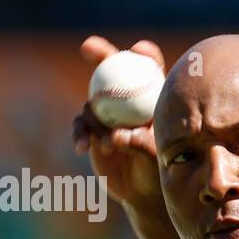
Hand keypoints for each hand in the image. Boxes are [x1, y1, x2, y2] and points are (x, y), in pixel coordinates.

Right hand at [71, 36, 165, 210]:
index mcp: (151, 99)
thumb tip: (116, 135)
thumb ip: (139, 143)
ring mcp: (107, 113)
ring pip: (93, 102)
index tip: (140, 49)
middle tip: (90, 46)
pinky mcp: (91, 129)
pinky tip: (81, 148)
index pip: (150, 70)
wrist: (142, 191)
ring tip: (108, 145)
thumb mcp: (154, 157)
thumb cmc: (159, 171)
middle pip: (113, 71)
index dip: (145, 55)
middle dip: (101, 53)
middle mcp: (128, 101)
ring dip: (97, 120)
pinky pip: (80, 126)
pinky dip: (79, 135)